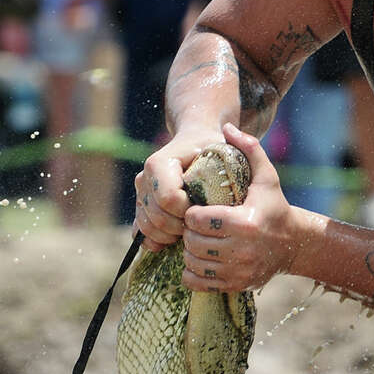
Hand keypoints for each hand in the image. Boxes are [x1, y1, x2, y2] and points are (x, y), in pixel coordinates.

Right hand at [135, 130, 221, 250]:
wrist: (194, 147)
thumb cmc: (214, 150)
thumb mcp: (226, 145)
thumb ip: (233, 143)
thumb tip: (229, 132)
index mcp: (160, 164)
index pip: (169, 199)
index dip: (189, 211)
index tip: (206, 207)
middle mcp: (144, 178)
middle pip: (157, 217)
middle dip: (182, 226)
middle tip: (202, 223)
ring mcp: (140, 194)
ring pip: (149, 227)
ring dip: (172, 236)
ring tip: (193, 229)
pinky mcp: (140, 207)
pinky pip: (142, 232)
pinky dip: (158, 240)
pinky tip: (176, 238)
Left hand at [180, 123, 308, 291]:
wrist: (295, 244)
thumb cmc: (274, 206)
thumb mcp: (267, 176)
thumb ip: (249, 149)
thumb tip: (227, 127)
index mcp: (245, 222)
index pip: (197, 219)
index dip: (192, 213)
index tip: (198, 210)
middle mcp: (242, 250)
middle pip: (193, 242)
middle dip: (190, 233)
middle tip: (196, 227)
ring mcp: (239, 271)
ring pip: (192, 263)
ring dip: (190, 252)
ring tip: (199, 241)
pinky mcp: (235, 285)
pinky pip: (197, 283)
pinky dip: (192, 272)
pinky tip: (200, 260)